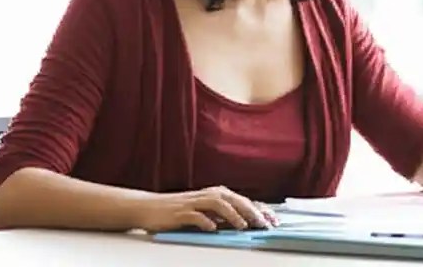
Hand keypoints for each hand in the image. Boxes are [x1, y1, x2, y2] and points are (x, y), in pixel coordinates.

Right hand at [132, 185, 279, 232]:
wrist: (149, 208)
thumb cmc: (180, 211)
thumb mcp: (206, 212)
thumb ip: (225, 215)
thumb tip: (248, 223)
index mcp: (217, 194)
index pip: (243, 200)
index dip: (260, 210)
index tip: (273, 221)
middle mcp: (208, 195)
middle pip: (234, 200)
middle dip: (251, 211)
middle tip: (263, 224)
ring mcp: (194, 203)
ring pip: (218, 204)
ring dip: (232, 214)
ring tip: (243, 226)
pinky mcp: (180, 212)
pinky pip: (195, 216)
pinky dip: (205, 221)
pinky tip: (213, 228)